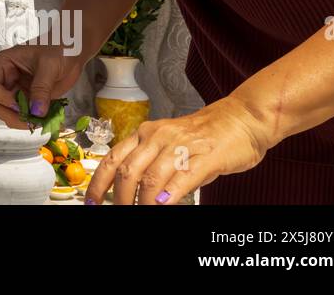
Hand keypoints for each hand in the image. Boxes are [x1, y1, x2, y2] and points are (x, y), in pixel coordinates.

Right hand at [0, 44, 86, 128]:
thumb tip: (36, 111)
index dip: (0, 96)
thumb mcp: (49, 65)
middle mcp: (5, 80)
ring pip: (6, 114)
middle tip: (31, 120)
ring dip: (21, 121)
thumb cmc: (58, 51)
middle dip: (11, 114)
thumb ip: (41, 88)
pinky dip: (31, 122)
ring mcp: (15, 92)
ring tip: (40, 121)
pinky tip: (44, 120)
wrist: (71, 55)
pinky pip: (22, 117)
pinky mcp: (26, 102)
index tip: (18, 104)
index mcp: (3, 64)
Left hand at [84, 97, 270, 204]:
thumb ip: (150, 163)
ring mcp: (182, 145)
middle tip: (120, 212)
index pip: (114, 158)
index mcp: (146, 134)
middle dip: (121, 198)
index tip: (91, 201)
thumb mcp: (169, 145)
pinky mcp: (206, 156)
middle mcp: (159, 136)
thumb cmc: (204, 136)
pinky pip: (183, 177)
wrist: (241, 118)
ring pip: (152, 176)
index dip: (98, 182)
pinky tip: (162, 205)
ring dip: (142, 202)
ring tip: (141, 214)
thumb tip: (132, 190)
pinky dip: (169, 194)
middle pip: (129, 170)